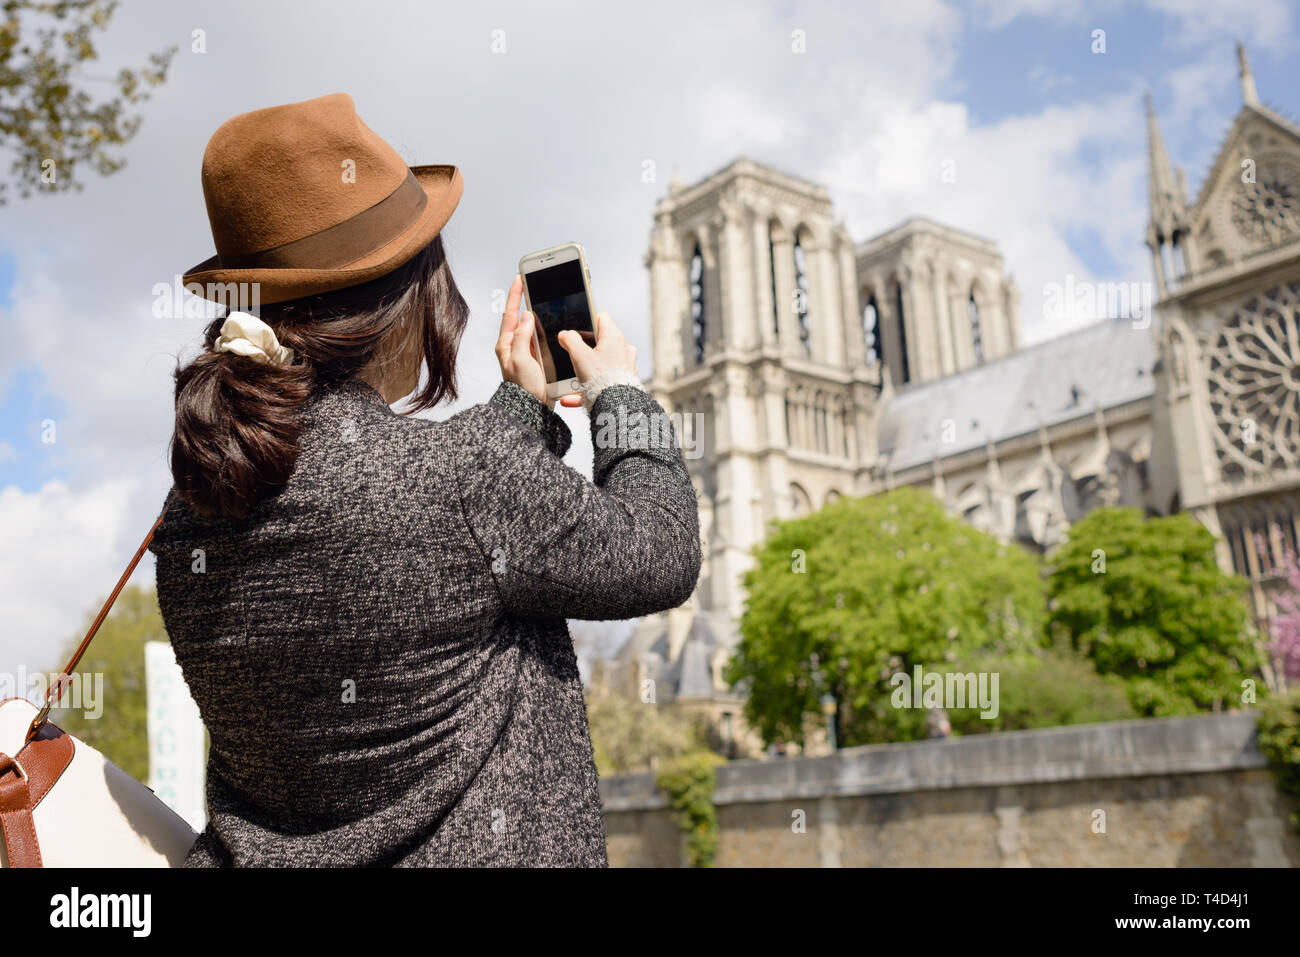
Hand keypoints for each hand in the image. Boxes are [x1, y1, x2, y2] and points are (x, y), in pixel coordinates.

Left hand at [496, 275, 560, 406]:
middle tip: (530, 282)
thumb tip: (526, 316)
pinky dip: (543, 326)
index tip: (519, 278)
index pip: (510, 314)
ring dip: (535, 311)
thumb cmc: (523, 389)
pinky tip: (549, 321)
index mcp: (506, 345)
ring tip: (539, 295)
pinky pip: (538, 337)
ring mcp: (524, 351)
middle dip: (524, 298)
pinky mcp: (534, 358)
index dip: (515, 295)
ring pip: (529, 325)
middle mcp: (513, 346)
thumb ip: (522, 337)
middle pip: (519, 316)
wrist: (531, 410)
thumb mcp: (521, 361)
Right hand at [557, 313, 637, 407]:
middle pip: (602, 342)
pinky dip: (588, 389)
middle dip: (586, 349)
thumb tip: (565, 334)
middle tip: (573, 355)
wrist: (616, 406)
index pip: (602, 318)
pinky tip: (569, 398)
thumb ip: (570, 341)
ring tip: (571, 379)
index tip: (578, 331)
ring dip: (586, 371)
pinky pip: (603, 383)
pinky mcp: (624, 383)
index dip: (588, 321)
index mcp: (614, 337)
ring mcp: (625, 366)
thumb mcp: (579, 355)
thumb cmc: (600, 378)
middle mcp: (623, 350)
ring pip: (602, 365)